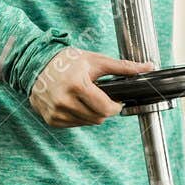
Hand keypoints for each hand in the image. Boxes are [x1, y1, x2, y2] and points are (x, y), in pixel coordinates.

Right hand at [29, 47, 151, 127]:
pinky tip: (77, 103)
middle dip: (106, 110)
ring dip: (93, 114)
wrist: (36, 64)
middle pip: (97, 118)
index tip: (117, 101)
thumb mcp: (97, 61)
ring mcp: (55, 112)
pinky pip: (74, 124)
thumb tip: (149, 67)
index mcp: (77, 85)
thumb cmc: (68, 60)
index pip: (105, 108)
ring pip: (87, 123)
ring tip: (89, 98)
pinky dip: (80, 116)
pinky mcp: (50, 119)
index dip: (116, 106)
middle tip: (103, 98)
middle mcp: (63, 101)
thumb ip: (124, 67)